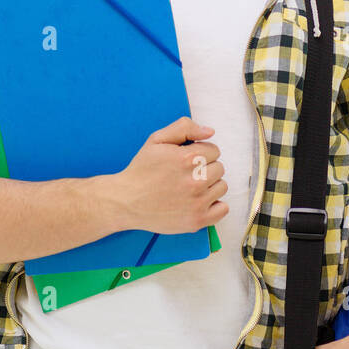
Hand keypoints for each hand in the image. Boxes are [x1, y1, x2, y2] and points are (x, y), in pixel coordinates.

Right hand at [112, 117, 228, 233]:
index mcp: (188, 158)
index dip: (200, 153)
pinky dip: (214, 205)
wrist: (125, 201)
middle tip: (186, 174)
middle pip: (219, 168)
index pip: (214, 150)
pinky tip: (198, 201)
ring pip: (222, 187)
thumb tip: (210, 132)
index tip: (187, 160)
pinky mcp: (197, 220)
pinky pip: (223, 209)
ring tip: (190, 188)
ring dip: (210, 186)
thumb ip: (184, 128)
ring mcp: (197, 202)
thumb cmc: (141, 170)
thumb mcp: (157, 140)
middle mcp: (196, 180)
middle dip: (205, 168)